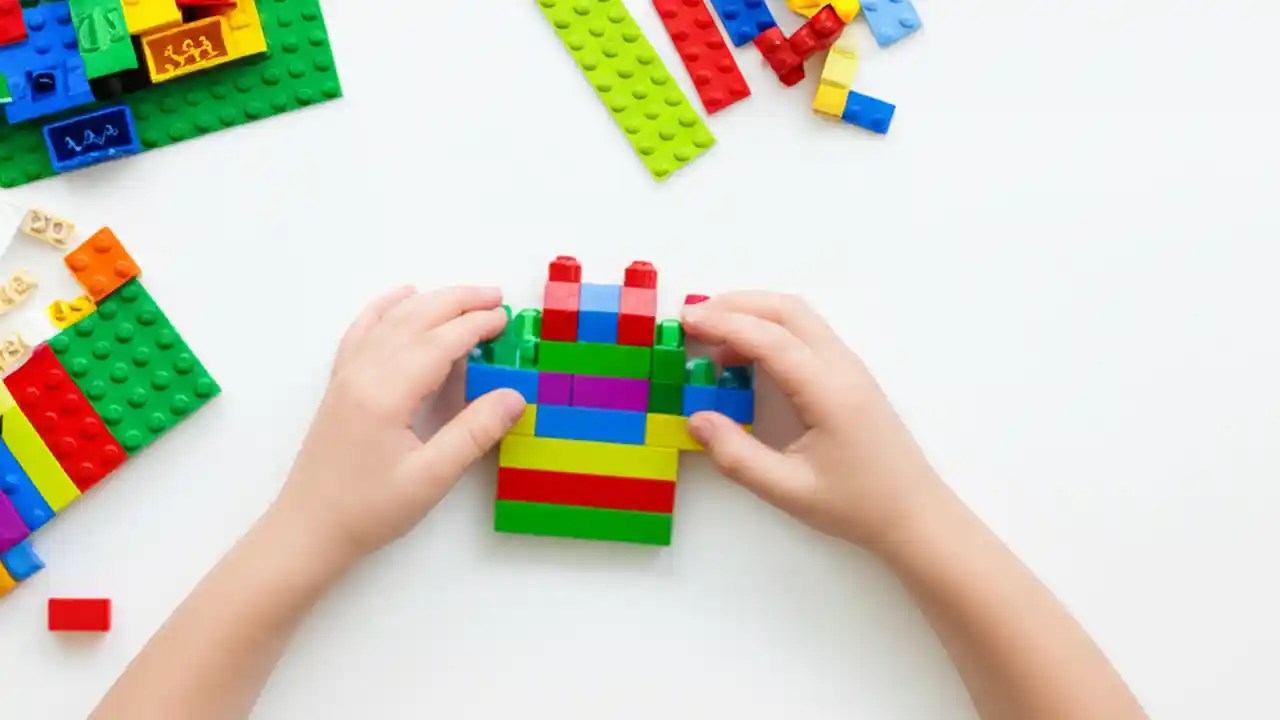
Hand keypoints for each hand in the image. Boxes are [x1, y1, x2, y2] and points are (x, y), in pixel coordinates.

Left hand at [273, 286, 526, 564]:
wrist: (308, 530)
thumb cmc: (369, 510)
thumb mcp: (430, 478)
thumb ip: (474, 432)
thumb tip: (514, 396)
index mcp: (387, 392)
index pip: (440, 342)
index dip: (475, 325)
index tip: (506, 318)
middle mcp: (363, 372)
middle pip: (415, 319)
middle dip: (458, 302)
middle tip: (497, 297)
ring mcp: (347, 375)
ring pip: (391, 319)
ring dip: (430, 301)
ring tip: (465, 296)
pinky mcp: (340, 384)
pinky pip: (363, 330)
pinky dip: (385, 307)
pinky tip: (401, 298)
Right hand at [683, 292, 954, 551]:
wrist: (915, 513)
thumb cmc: (856, 506)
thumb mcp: (789, 490)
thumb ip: (738, 456)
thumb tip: (696, 419)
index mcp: (828, 391)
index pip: (770, 338)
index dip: (725, 323)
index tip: (686, 321)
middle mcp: (842, 367)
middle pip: (788, 310)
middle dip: (737, 304)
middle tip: (693, 319)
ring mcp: (850, 367)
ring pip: (800, 317)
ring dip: (755, 313)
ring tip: (712, 333)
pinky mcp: (850, 376)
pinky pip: (807, 335)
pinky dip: (771, 329)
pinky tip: (746, 355)